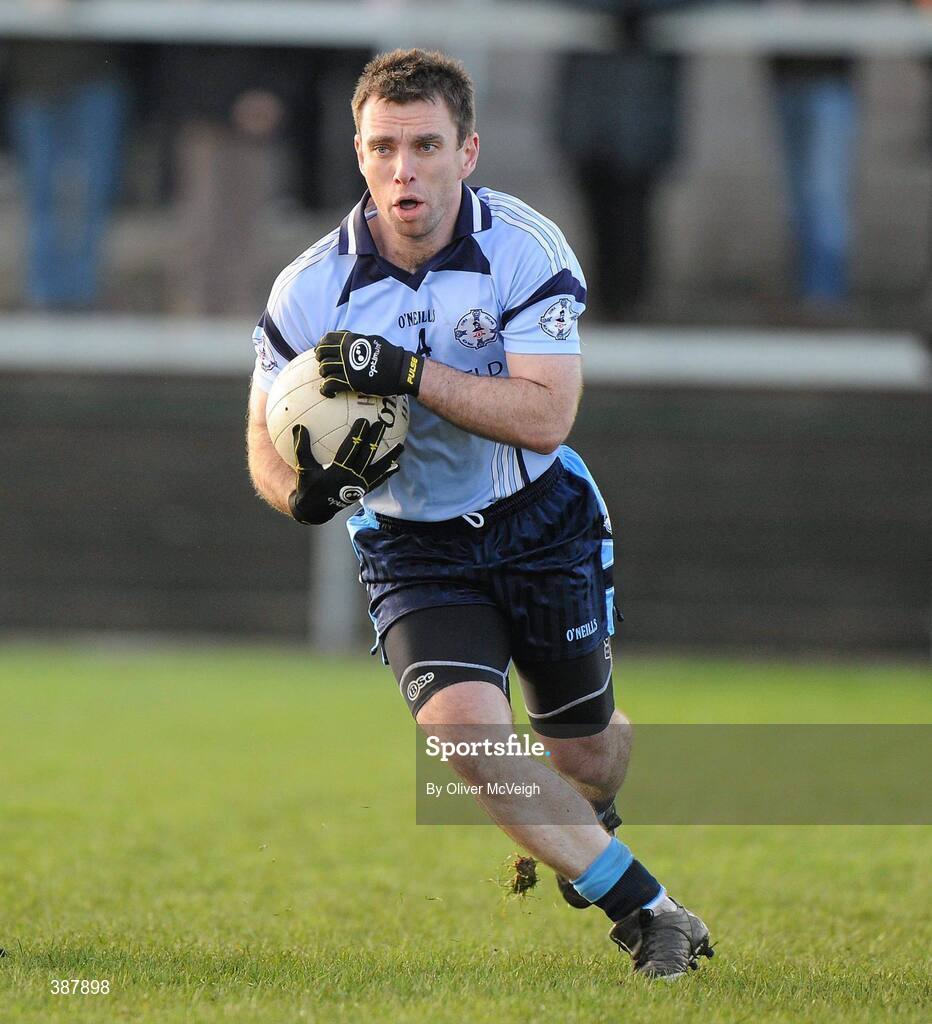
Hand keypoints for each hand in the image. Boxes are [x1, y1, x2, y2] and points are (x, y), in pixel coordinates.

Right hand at [288, 418, 402, 524]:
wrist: (315, 510)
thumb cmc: (307, 485)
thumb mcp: (303, 467)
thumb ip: (301, 447)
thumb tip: (298, 426)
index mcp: (337, 472)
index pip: (350, 450)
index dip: (358, 436)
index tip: (364, 421)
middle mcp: (351, 479)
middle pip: (367, 456)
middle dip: (374, 439)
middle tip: (382, 424)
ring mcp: (359, 486)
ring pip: (378, 469)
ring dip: (390, 457)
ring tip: (402, 446)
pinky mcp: (363, 492)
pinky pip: (378, 481)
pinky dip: (387, 474)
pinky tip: (396, 466)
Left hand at [315, 330, 423, 397]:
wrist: (400, 370)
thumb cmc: (390, 354)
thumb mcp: (372, 339)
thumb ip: (357, 340)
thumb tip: (347, 340)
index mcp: (350, 339)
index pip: (327, 339)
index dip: (321, 345)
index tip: (321, 350)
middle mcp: (346, 352)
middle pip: (322, 354)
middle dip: (320, 359)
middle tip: (323, 365)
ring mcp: (347, 367)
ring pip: (324, 369)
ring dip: (324, 374)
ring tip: (328, 378)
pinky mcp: (350, 382)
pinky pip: (330, 385)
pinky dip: (326, 390)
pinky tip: (329, 393)